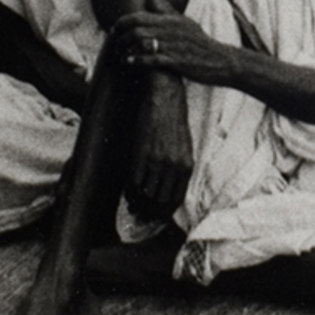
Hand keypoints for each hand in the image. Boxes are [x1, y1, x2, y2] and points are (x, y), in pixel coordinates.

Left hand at [114, 0, 237, 87]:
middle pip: (137, 30)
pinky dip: (138, 61)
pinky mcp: (177, 62)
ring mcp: (174, 46)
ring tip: (120, 55)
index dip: (123, 22)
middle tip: (114, 44)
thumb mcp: (183, 22)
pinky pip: (152, 59)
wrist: (219, 60)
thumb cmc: (198, 42)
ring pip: (142, 44)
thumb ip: (164, 8)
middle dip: (121, 38)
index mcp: (171, 20)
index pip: (140, 16)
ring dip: (127, 49)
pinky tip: (130, 62)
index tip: (114, 29)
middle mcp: (171, 30)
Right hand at [127, 68, 194, 219]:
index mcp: (186, 167)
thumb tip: (169, 189)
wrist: (165, 99)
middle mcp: (173, 167)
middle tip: (141, 212)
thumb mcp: (185, 148)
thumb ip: (179, 169)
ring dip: (138, 203)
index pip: (175, 200)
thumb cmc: (175, 122)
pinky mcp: (141, 155)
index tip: (157, 216)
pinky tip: (128, 190)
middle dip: (149, 211)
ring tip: (133, 204)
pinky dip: (130, 191)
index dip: (164, 212)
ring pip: (145, 195)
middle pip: (159, 202)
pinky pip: (134, 182)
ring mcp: (156, 162)